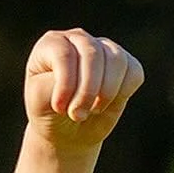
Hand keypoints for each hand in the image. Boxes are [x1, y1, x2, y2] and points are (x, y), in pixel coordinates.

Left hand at [25, 29, 143, 152]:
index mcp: (51, 44)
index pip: (65, 54)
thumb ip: (54, 84)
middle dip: (87, 92)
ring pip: (117, 61)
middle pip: (93, 55)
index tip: (60, 109)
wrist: (66, 133)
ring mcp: (103, 48)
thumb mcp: (39, 103)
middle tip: (77, 115)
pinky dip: (123, 93)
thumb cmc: (48, 115)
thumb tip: (83, 75)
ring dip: (106, 93)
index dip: (66, 84)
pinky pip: (134, 72)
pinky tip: (107, 103)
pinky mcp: (124, 64)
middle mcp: (78, 39)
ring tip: (92, 110)